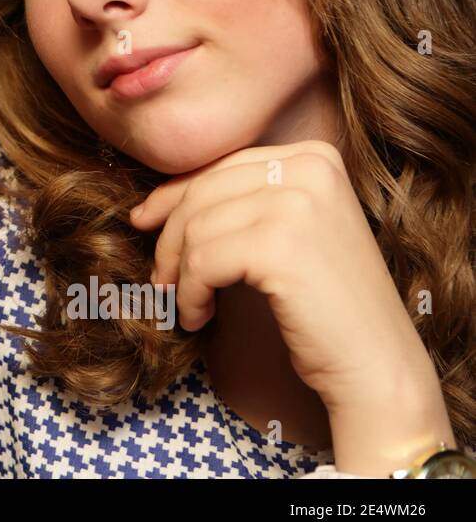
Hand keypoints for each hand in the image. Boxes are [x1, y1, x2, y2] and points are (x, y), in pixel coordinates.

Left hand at [128, 140, 433, 415]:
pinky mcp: (279, 245)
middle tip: (159, 280)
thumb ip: (238, 204)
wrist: (377, 364)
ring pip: (196, 229)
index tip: (144, 222)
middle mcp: (311, 167)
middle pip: (203, 193)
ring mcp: (298, 203)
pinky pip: (201, 262)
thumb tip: (150, 205)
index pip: (221, 167)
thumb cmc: (324, 306)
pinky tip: (200, 317)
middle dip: (169, 239)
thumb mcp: (285, 233)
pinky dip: (190, 293)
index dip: (173, 196)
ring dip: (179, 274)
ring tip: (188, 305)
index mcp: (315, 156)